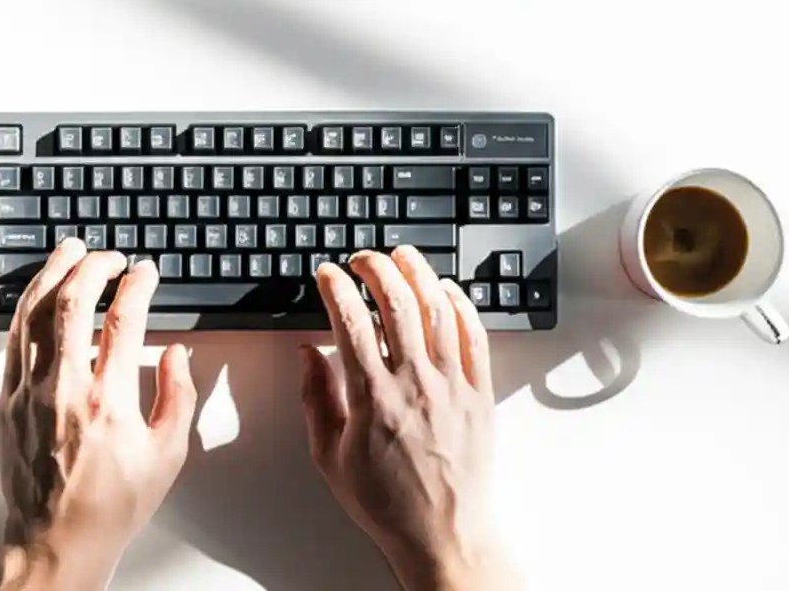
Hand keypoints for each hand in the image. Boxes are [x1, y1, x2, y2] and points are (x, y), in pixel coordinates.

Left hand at [0, 239, 196, 590]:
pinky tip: (40, 291)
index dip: (137, 284)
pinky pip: (14, 339)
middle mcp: (65, 389)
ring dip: (54, 273)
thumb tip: (174, 353)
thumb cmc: (111, 504)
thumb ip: (176, 396)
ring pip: (35, 313)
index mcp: (109, 401)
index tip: (145, 271)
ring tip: (70, 252)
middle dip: (93, 266)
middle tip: (109, 255)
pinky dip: (27, 306)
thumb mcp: (168, 455)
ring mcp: (30, 391)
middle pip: (74, 302)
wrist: (56, 539)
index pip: (123, 319)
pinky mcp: (8, 400)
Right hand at [303, 246, 519, 590]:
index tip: (328, 274)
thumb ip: (316, 400)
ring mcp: (452, 386)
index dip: (336, 288)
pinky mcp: (480, 394)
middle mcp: (415, 385)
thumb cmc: (387, 502)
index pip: (351, 322)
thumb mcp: (330, 456)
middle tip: (363, 259)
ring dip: (418, 273)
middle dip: (376, 268)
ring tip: (403, 256)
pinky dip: (462, 305)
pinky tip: (448, 290)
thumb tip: (308, 356)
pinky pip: (475, 337)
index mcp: (373, 399)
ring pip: (438, 310)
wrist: (442, 533)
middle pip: (397, 303)